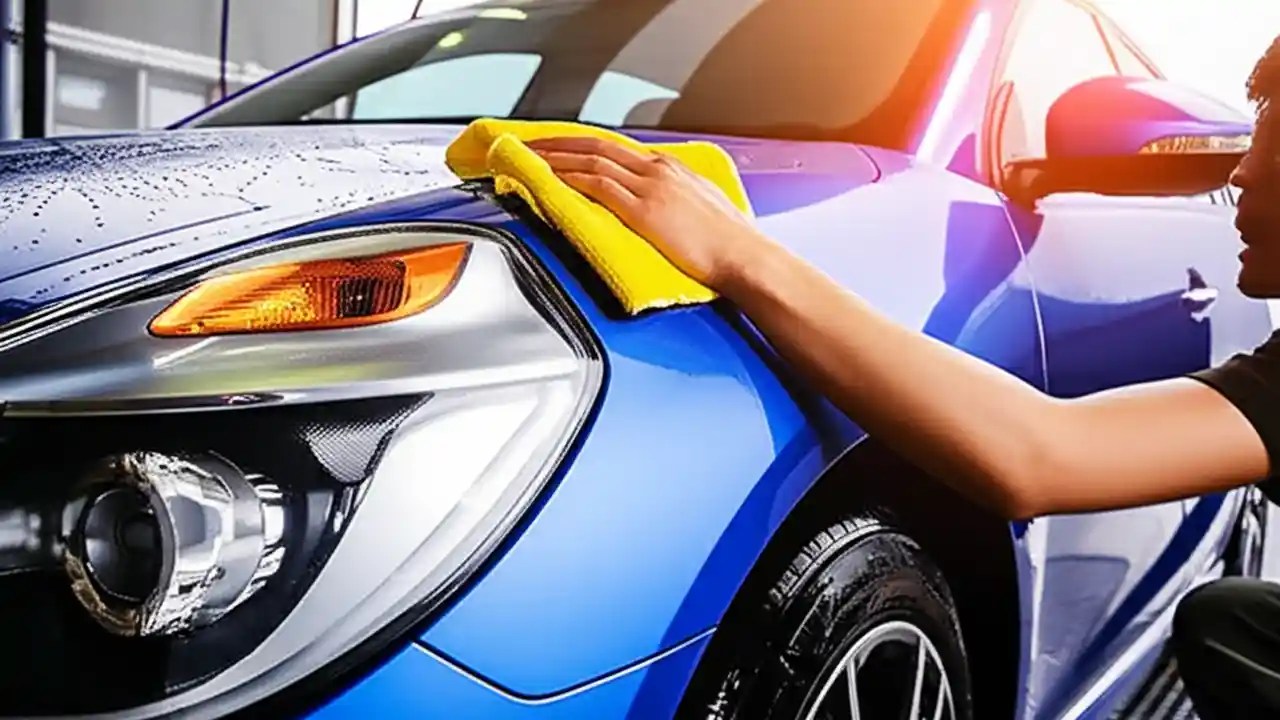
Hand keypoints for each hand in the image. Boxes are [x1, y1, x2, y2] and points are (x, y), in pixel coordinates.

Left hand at [527, 136, 768, 289]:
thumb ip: (677, 199)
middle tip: (531, 143)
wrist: (744, 256)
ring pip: (592, 161)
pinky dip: (570, 177)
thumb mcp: (702, 207)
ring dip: (555, 157)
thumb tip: (663, 207)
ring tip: (529, 158)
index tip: (561, 146)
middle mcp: (658, 169)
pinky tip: (550, 178)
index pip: (617, 148)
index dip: (584, 144)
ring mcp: (650, 187)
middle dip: (560, 143)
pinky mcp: (643, 210)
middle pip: (598, 146)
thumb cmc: (729, 242)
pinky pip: (598, 185)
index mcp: (672, 168)